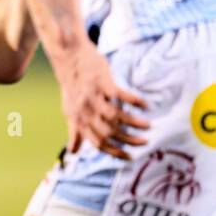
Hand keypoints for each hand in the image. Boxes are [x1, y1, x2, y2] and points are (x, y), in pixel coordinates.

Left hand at [55, 42, 148, 158]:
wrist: (68, 58)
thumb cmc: (71, 86)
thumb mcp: (69, 111)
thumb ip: (75, 131)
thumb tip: (73, 152)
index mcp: (79, 120)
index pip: (98, 142)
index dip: (114, 151)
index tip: (130, 157)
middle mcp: (85, 111)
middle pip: (109, 132)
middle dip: (129, 140)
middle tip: (145, 142)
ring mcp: (93, 97)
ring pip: (115, 116)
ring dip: (134, 123)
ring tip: (148, 126)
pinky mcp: (101, 82)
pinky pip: (120, 95)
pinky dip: (134, 101)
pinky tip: (146, 106)